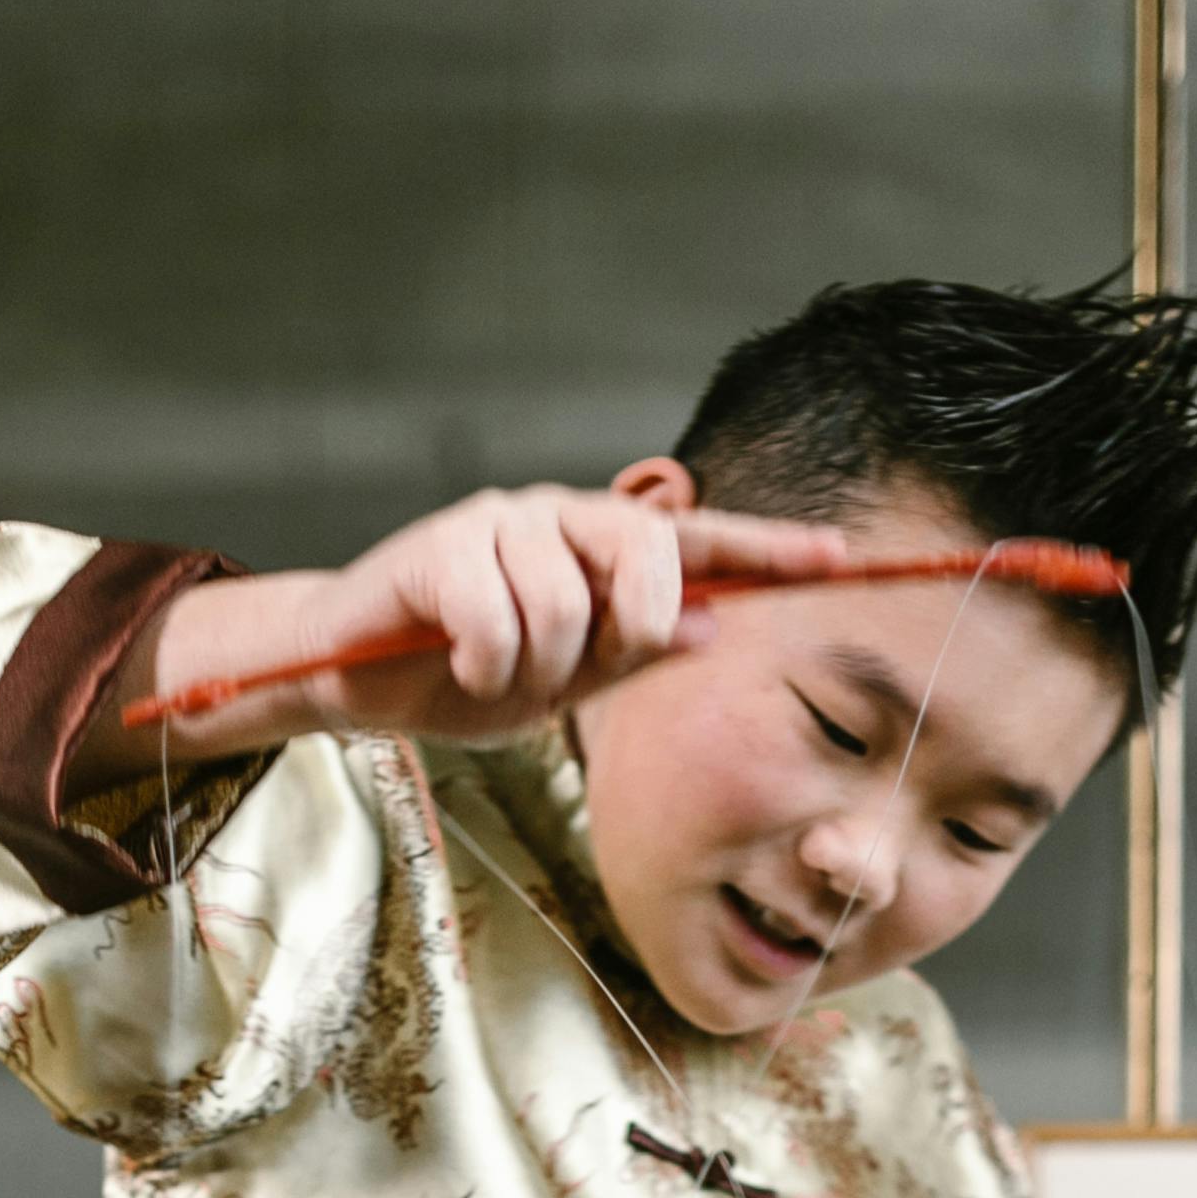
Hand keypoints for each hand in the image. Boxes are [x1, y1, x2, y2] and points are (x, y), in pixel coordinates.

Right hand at [91, 487, 859, 775]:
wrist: (356, 678)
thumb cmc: (461, 676)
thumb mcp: (566, 683)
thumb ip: (637, 651)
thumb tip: (713, 622)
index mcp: (598, 547)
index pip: (698, 543)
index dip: (767, 549)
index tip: (840, 558)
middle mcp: (558, 515)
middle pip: (644, 560)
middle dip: (622, 634)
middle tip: (570, 672)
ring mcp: (500, 520)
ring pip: (565, 606)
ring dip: (531, 671)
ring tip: (490, 675)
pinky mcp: (441, 544)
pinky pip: (497, 617)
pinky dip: (483, 664)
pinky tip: (455, 665)